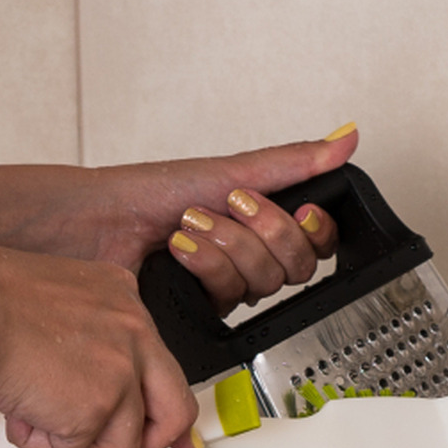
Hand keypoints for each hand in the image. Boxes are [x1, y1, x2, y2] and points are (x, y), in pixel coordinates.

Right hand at [0, 245, 197, 447]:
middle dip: (151, 443)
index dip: (161, 408)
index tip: (178, 437)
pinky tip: (20, 411)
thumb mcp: (57, 308)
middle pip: (176, 409)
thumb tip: (108, 398)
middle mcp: (135, 332)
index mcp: (124, 300)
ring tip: (37, 411)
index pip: (165, 365)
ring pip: (124, 442)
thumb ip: (89, 346)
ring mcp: (122, 370)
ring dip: (77, 441)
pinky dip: (42, 443)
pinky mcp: (98, 405)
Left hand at [82, 124, 355, 313]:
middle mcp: (249, 255)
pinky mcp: (205, 309)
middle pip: (296, 266)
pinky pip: (231, 299)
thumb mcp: (233, 170)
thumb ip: (295, 161)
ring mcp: (228, 284)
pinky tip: (181, 254)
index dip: (313, 230)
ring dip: (226, 246)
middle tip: (231, 207)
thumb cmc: (153, 192)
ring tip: (192, 226)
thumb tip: (345, 138)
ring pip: (263, 283)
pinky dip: (205, 268)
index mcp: (261, 221)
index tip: (300, 211)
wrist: (102, 223)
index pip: (317, 242)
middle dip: (263, 233)